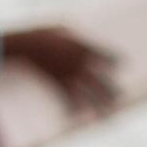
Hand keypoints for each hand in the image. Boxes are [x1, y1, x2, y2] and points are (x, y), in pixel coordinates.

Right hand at [1, 25, 119, 114]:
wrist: (25, 46)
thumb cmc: (40, 34)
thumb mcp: (60, 28)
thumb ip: (73, 33)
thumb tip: (79, 35)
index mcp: (84, 48)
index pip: (108, 55)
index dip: (117, 60)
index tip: (122, 64)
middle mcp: (81, 64)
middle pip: (102, 80)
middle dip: (112, 90)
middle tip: (121, 96)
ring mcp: (70, 75)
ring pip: (89, 94)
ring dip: (99, 106)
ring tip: (108, 115)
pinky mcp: (57, 84)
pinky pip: (67, 99)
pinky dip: (70, 109)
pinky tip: (74, 117)